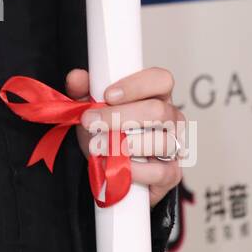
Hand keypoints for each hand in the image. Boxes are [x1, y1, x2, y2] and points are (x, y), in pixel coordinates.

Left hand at [64, 66, 183, 207]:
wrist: (106, 166)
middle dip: (119, 117)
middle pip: (158, 110)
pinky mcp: (171, 173)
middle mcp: (171, 118)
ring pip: (161, 141)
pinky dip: (135, 170)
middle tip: (91, 122)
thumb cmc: (106, 131)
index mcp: (156, 95)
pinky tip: (117, 166)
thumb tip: (77, 78)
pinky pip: (161, 172)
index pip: (161, 79)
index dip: (136, 85)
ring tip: (99, 147)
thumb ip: (83, 90)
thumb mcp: (90, 107)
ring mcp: (174, 146)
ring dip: (124, 145)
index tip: (108, 95)